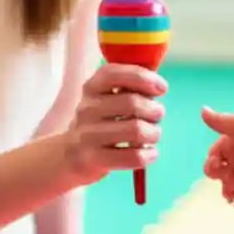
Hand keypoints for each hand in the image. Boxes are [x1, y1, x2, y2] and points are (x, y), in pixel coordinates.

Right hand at [64, 64, 166, 184]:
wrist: (71, 155)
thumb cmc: (101, 122)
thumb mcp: (107, 99)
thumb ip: (131, 88)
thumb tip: (158, 87)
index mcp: (92, 88)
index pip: (115, 74)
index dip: (144, 78)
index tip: (162, 88)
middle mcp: (87, 109)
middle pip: (132, 103)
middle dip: (155, 109)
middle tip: (157, 115)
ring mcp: (89, 135)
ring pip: (136, 130)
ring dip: (154, 133)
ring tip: (153, 135)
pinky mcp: (94, 159)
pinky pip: (134, 156)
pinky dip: (150, 154)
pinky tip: (149, 153)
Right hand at [201, 106, 233, 207]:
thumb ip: (218, 121)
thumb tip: (202, 110)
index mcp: (229, 147)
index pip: (212, 158)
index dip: (211, 162)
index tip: (217, 162)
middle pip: (217, 174)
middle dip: (218, 176)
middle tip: (227, 173)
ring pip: (228, 188)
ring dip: (227, 191)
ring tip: (232, 190)